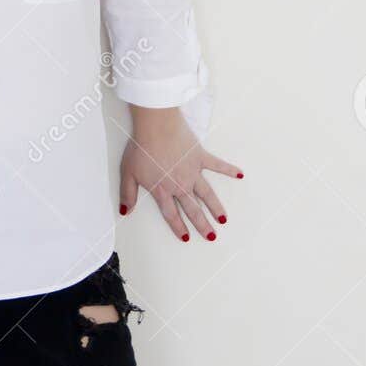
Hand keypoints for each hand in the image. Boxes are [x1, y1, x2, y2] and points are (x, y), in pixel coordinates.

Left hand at [120, 106, 242, 241]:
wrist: (156, 127)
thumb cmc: (141, 148)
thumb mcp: (128, 173)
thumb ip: (127, 194)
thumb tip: (125, 210)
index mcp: (163, 190)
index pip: (171, 214)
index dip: (178, 227)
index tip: (186, 237)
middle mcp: (180, 185)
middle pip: (193, 209)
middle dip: (202, 225)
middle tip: (211, 236)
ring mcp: (193, 171)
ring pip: (207, 194)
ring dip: (216, 207)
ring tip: (223, 219)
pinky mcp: (200, 157)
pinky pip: (218, 165)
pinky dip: (229, 170)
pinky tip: (240, 175)